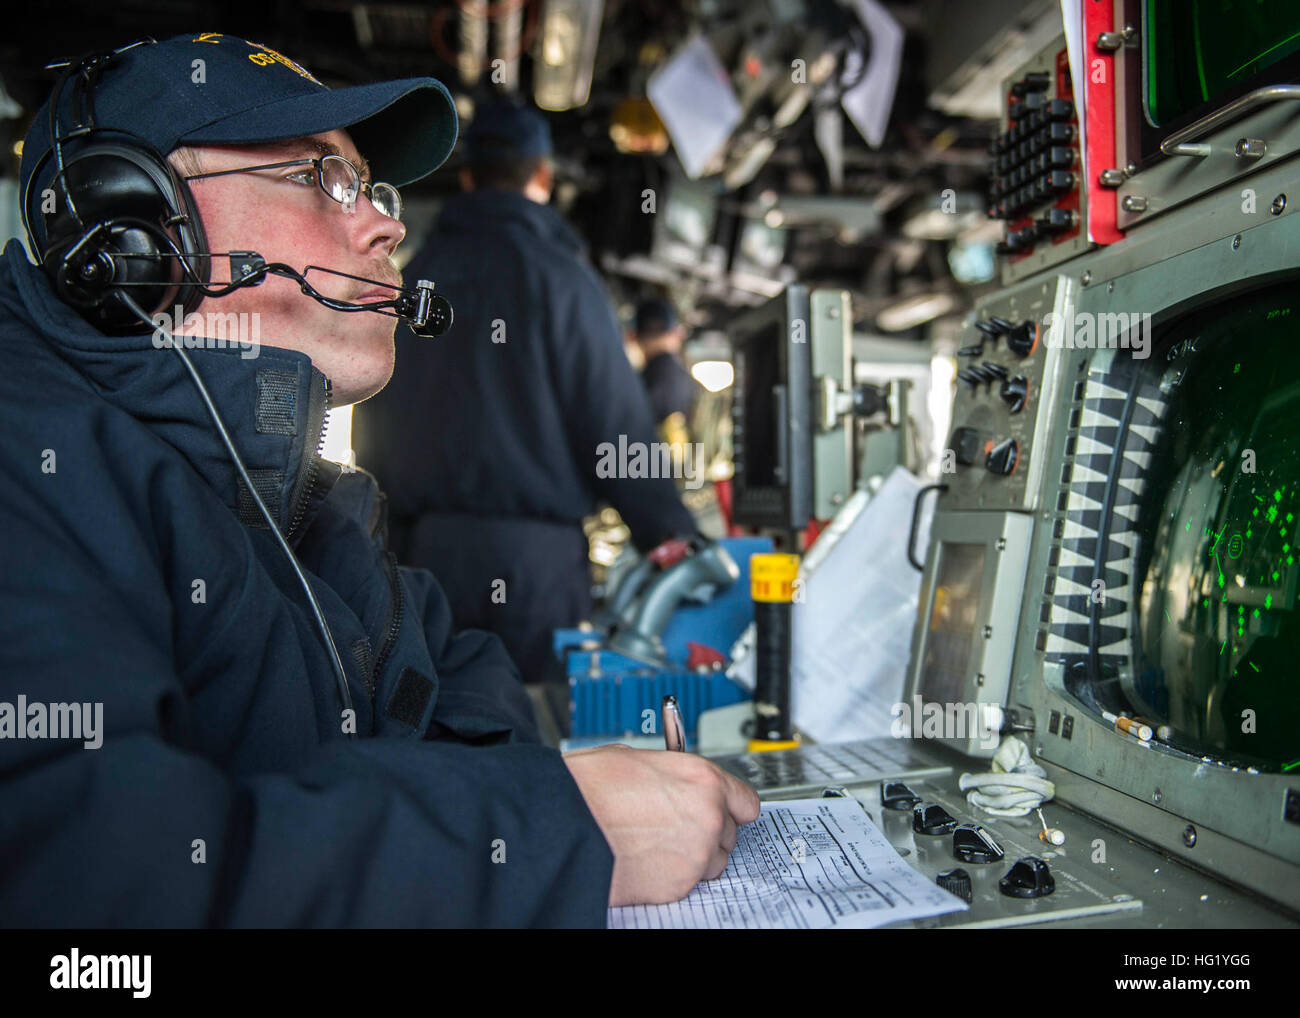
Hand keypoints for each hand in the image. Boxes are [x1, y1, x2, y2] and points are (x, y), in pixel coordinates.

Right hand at [562, 744, 760, 906]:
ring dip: (691, 856)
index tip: (721, 810)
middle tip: (674, 827)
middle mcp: (707, 816)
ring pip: (711, 862)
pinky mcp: (678, 886)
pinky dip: (670, 876)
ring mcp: (695, 855)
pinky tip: (643, 860)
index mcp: (702, 779)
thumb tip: (675, 782)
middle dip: (706, 831)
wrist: (562, 823)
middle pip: (729, 833)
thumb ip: (672, 774)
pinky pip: (686, 883)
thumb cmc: (589, 788)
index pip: (745, 801)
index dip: (730, 806)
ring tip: (654, 844)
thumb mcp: (636, 759)